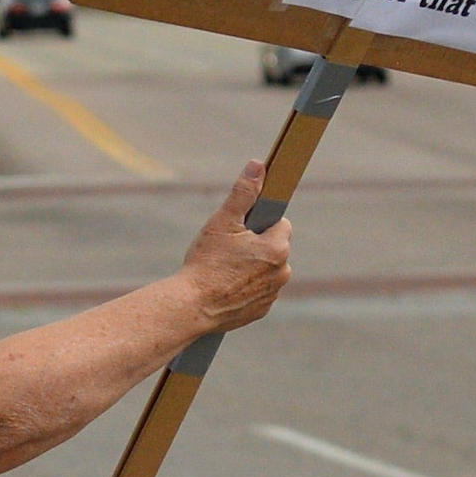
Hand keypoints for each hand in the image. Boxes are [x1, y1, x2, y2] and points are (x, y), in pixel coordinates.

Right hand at [177, 163, 293, 334]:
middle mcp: (282, 272)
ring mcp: (272, 294)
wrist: (192, 306)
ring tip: (225, 269)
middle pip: (273, 248)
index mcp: (278, 247)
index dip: (259, 222)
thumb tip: (258, 166)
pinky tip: (225, 286)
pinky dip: (246, 287)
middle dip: (256, 245)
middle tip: (229, 249)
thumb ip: (243, 193)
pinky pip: (258, 291)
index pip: (280, 224)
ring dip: (253, 267)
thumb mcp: (223, 221)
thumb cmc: (207, 262)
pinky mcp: (261, 310)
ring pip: (266, 270)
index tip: (243, 228)